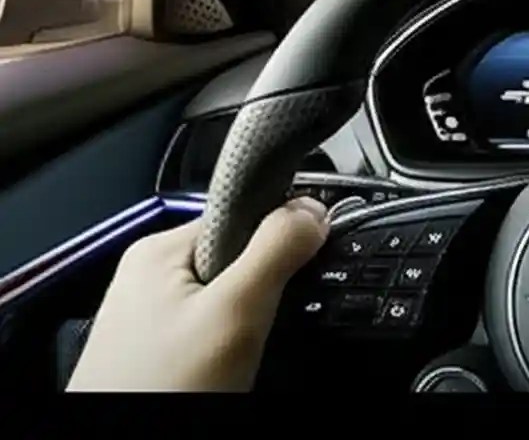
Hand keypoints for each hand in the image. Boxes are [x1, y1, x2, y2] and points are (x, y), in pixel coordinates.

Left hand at [67, 197, 327, 391]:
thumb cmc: (163, 389)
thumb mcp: (235, 313)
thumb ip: (275, 252)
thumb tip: (312, 208)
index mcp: (157, 250)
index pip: (242, 219)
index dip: (277, 246)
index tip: (295, 278)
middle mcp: (146, 277)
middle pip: (235, 264)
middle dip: (258, 296)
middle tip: (253, 333)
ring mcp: (147, 317)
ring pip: (223, 303)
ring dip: (242, 326)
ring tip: (233, 358)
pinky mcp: (152, 350)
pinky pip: (206, 332)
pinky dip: (223, 348)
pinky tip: (220, 372)